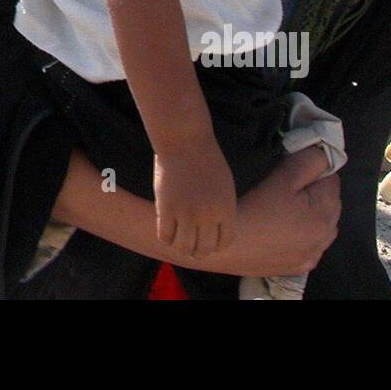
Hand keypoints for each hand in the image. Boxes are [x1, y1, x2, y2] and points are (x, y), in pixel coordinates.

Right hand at [154, 143, 235, 257]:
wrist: (185, 140)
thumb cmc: (205, 159)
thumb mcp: (224, 185)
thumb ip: (222, 208)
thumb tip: (215, 230)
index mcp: (226, 209)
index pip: (224, 242)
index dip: (215, 246)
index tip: (208, 241)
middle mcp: (208, 216)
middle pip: (204, 249)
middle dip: (198, 250)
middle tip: (191, 245)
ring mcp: (186, 213)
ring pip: (184, 247)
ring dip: (181, 247)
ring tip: (178, 240)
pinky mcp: (166, 208)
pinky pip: (164, 236)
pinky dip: (165, 237)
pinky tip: (166, 228)